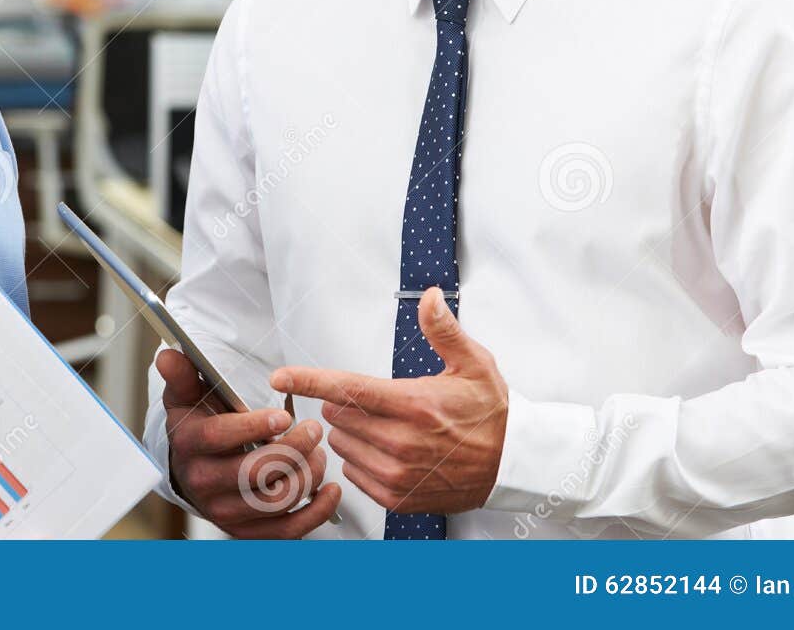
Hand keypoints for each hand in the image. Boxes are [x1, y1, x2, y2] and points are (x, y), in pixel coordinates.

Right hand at [157, 348, 341, 537]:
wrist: (191, 471)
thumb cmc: (197, 428)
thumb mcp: (186, 397)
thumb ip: (182, 374)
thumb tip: (167, 355)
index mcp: (189, 446)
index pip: (219, 437)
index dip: (253, 426)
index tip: (283, 415)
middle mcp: (204, 484)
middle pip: (254, 472)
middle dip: (293, 448)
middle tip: (313, 429)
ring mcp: (226, 513)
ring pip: (276, 500)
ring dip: (307, 474)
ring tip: (318, 452)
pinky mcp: (247, 532)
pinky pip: (288, 531)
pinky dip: (316, 512)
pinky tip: (329, 488)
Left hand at [272, 287, 507, 514]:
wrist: (513, 465)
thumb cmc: (492, 413)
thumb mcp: (474, 363)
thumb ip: (444, 330)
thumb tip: (429, 297)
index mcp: (415, 405)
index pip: (349, 388)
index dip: (308, 380)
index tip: (280, 376)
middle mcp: (403, 442)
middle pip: (339, 415)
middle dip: (346, 403)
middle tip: (378, 402)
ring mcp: (399, 473)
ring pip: (342, 444)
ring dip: (352, 433)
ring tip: (387, 428)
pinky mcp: (398, 497)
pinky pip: (354, 473)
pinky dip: (361, 460)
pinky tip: (387, 452)